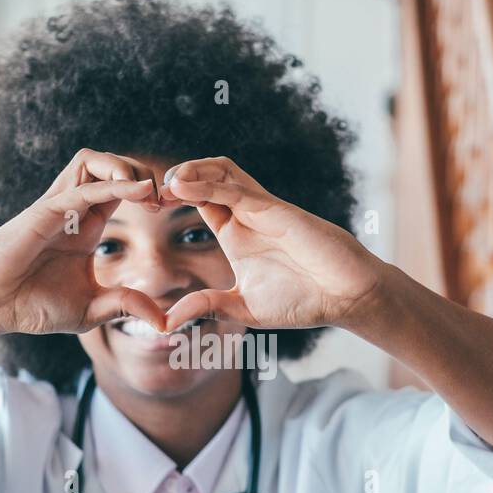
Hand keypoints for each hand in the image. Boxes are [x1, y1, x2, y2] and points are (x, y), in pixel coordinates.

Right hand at [0, 149, 169, 339]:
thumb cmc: (31, 306)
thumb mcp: (90, 310)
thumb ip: (125, 307)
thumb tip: (164, 321)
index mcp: (87, 225)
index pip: (122, 188)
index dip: (149, 190)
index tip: (169, 209)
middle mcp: (72, 209)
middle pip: (109, 164)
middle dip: (142, 172)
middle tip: (163, 201)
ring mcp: (56, 208)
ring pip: (91, 161)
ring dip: (124, 167)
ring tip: (147, 192)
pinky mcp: (41, 214)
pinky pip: (79, 189)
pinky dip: (110, 186)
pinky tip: (137, 193)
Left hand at [157, 157, 384, 331]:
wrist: (347, 298)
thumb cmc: (305, 300)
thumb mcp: (242, 308)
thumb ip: (206, 307)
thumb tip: (165, 321)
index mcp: (237, 233)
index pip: (199, 200)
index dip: (171, 197)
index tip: (145, 207)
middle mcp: (247, 215)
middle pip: (206, 177)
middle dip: (174, 179)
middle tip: (146, 193)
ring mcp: (262, 210)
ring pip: (221, 172)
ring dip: (189, 171)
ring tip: (164, 183)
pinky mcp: (277, 212)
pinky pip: (237, 190)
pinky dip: (207, 185)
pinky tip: (181, 188)